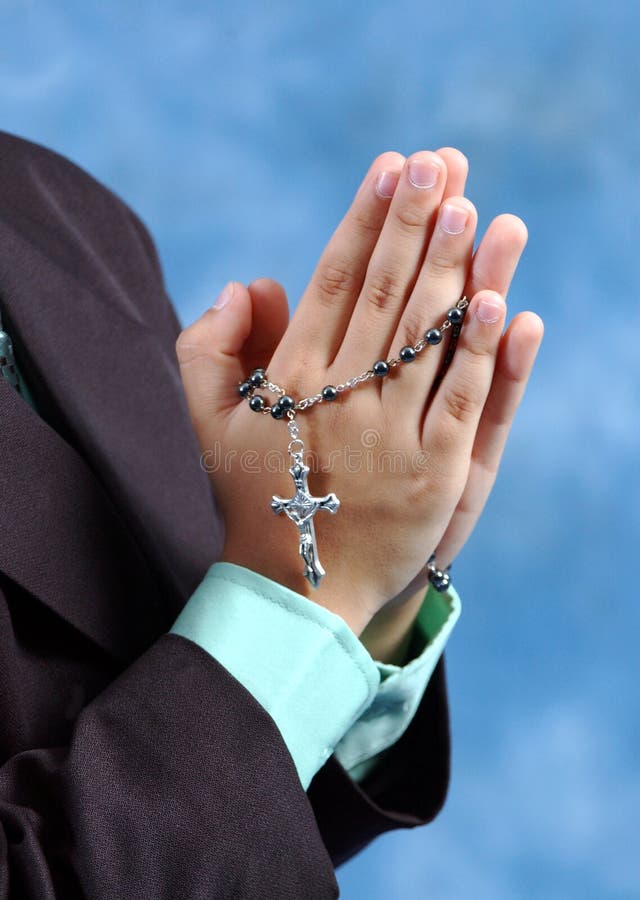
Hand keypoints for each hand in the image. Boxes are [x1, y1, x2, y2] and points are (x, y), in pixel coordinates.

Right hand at [176, 149, 542, 635]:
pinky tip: (498, 301)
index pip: (334, 283)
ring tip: (469, 206)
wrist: (295, 587)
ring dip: (449, 268)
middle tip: (439, 162)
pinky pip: (460, 402)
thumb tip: (251, 280)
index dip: (363, 222)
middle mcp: (343, 398)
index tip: (389, 168)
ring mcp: (391, 437)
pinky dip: (479, 352)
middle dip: (412, 223)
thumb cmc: (252, 498)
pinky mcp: (434, 475)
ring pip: (425, 339)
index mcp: (292, 380)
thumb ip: (209, 346)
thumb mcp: (208, 422)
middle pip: (384, 296)